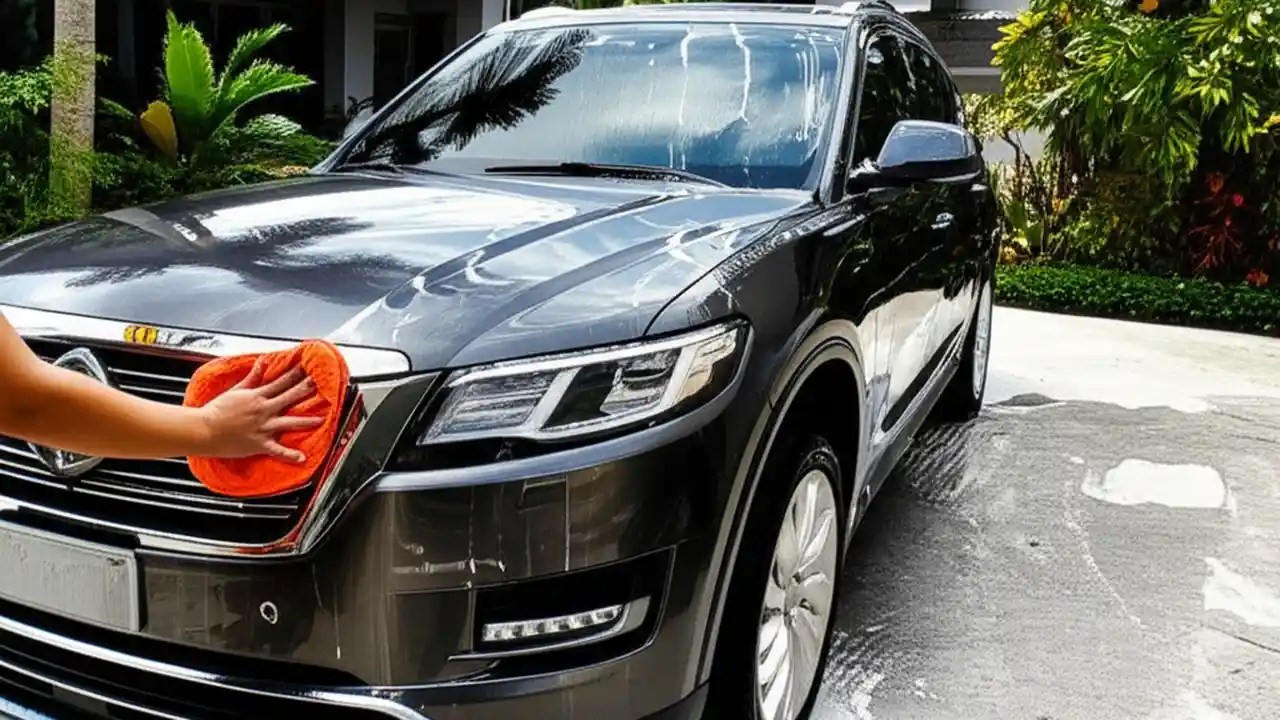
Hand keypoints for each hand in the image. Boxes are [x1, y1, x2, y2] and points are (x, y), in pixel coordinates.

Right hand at [197, 360, 323, 461]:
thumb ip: (253, 377)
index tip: (307, 368)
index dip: (295, 374)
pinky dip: (290, 454)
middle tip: (319, 383)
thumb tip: (263, 362)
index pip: (281, 382)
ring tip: (321, 419)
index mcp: (257, 396)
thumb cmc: (216, 410)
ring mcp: (263, 427)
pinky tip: (302, 457)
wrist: (203, 430)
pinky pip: (277, 450)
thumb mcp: (235, 390)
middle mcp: (263, 410)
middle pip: (289, 397)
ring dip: (306, 421)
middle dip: (305, 389)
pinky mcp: (259, 443)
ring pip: (289, 422)